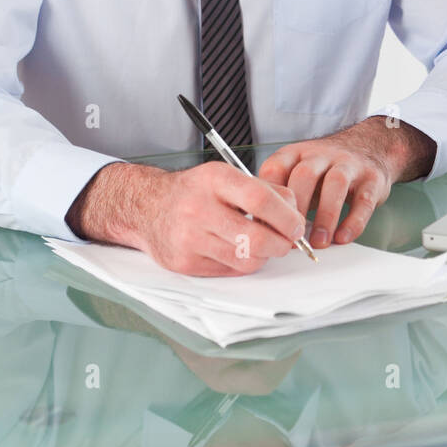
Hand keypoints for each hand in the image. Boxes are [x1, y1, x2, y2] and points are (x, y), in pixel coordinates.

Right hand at [65, 160, 305, 276]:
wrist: (148, 206)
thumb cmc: (196, 191)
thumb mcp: (227, 175)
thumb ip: (265, 190)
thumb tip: (295, 214)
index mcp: (215, 180)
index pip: (260, 200)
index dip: (286, 217)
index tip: (297, 226)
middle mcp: (199, 209)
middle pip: (255, 238)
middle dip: (282, 244)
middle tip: (288, 241)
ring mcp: (190, 239)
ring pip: (246, 260)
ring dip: (264, 256)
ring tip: (264, 244)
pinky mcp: (185, 263)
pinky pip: (229, 271)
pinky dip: (243, 263)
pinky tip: (240, 250)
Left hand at [258, 119, 403, 248]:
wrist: (369, 146)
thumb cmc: (324, 169)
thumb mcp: (298, 172)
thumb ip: (281, 195)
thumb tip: (260, 230)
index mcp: (296, 154)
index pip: (276, 168)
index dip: (269, 199)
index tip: (266, 227)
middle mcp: (321, 155)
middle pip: (305, 174)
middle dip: (297, 208)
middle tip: (292, 238)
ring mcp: (348, 164)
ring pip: (335, 184)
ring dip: (325, 216)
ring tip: (319, 243)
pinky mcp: (371, 179)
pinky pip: (364, 199)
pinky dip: (354, 221)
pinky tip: (343, 238)